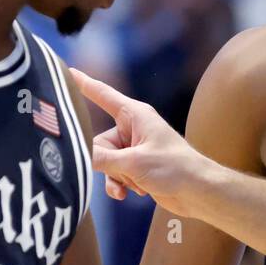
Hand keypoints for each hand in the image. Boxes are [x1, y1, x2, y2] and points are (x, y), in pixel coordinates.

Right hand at [69, 68, 215, 217]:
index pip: (103, 95)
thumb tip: (76, 156)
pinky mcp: (137, 166)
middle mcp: (133, 128)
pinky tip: (135, 192)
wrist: (199, 192)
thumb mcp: (134, 163)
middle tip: (125, 171)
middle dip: (108, 162)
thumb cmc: (175, 169)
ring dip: (116, 176)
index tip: (66, 72)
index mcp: (135, 115)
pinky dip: (121, 184)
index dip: (83, 84)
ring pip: (106, 161)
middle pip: (99, 142)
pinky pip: (115, 173)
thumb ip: (102, 159)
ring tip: (134, 183)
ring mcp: (134, 148)